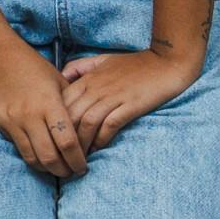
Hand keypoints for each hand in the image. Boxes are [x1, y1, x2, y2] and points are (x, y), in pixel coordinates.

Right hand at [0, 39, 87, 180]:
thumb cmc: (34, 66)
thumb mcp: (59, 81)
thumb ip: (71, 106)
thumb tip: (85, 130)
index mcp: (49, 103)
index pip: (67, 142)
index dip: (78, 159)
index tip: (83, 167)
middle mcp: (30, 115)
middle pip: (49, 156)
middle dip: (63, 170)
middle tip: (72, 173)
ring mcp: (12, 120)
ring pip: (31, 157)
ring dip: (46, 168)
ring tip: (57, 168)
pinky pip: (18, 147)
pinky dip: (31, 155)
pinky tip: (40, 155)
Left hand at [61, 41, 203, 155]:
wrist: (167, 61)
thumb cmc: (134, 64)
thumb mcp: (102, 60)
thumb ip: (80, 67)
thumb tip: (61, 77)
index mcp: (87, 79)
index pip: (60, 103)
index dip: (53, 123)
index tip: (52, 140)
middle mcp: (96, 87)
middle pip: (70, 116)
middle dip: (63, 139)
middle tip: (61, 156)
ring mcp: (113, 96)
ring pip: (87, 123)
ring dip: (81, 143)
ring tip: (78, 159)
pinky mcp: (130, 105)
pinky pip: (109, 125)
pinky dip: (101, 139)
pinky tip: (98, 149)